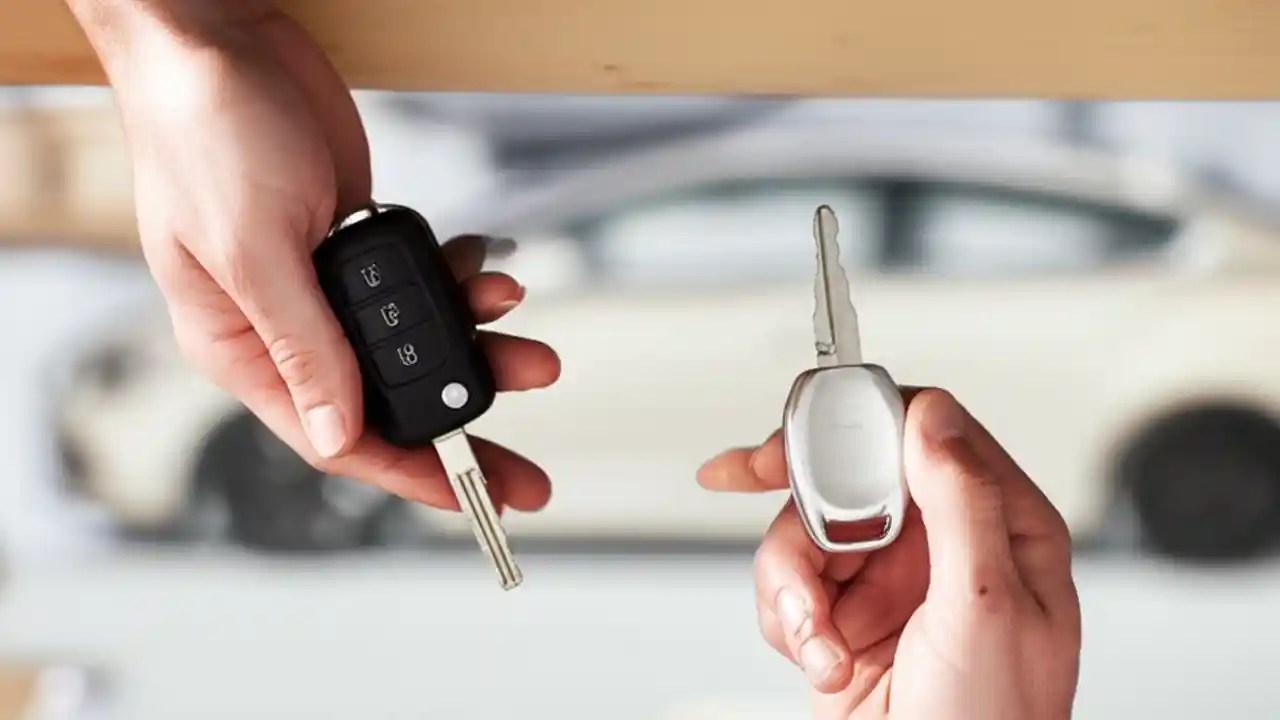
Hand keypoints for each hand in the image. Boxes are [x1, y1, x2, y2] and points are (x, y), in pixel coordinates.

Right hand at [80, 6, 558, 511]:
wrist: (220, 37)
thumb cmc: (203, 135)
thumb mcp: (254, 251)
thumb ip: (304, 346)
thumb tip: (339, 435)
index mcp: (242, 348)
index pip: (334, 437)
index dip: (409, 474)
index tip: (475, 498)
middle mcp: (288, 325)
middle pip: (388, 397)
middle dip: (463, 417)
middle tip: (528, 464)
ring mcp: (326, 282)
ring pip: (417, 340)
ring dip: (477, 341)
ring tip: (528, 339)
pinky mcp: (356, 240)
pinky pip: (424, 282)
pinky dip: (462, 282)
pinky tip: (491, 277)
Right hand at [698, 389, 1080, 718]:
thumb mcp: (986, 607)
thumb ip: (962, 503)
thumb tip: (931, 417)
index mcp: (998, 524)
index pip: (924, 432)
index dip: (855, 426)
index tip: (799, 444)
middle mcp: (943, 544)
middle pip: (847, 479)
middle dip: (806, 519)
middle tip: (780, 537)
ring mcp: (892, 582)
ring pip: (806, 533)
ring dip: (794, 588)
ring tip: (816, 638)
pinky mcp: (847, 617)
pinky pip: (789, 585)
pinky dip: (788, 621)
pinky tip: (818, 658)